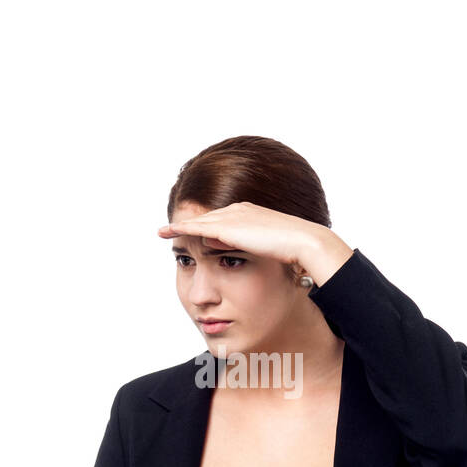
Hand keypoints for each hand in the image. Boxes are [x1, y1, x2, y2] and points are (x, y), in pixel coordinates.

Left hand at [157, 202, 352, 286]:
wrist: (302, 243)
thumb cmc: (296, 251)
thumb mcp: (272, 249)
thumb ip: (256, 249)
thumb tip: (242, 256)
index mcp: (251, 214)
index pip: (223, 220)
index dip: (208, 227)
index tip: (196, 233)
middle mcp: (239, 210)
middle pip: (208, 218)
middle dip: (190, 224)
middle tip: (171, 230)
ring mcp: (232, 216)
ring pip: (199, 221)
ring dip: (180, 226)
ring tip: (164, 232)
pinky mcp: (227, 226)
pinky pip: (196, 226)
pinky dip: (180, 228)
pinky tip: (168, 232)